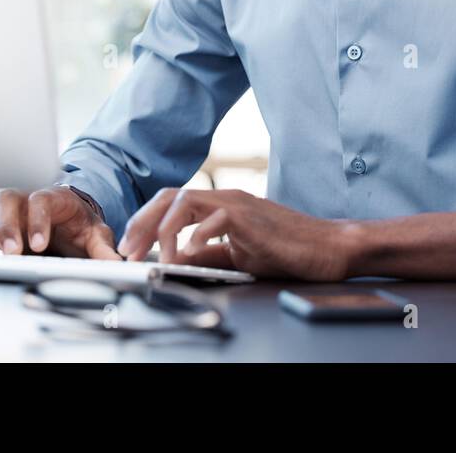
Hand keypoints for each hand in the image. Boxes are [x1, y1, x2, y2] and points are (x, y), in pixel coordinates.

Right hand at [0, 187, 121, 258]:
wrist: (71, 221)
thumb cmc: (80, 225)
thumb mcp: (96, 234)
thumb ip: (103, 247)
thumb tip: (116, 261)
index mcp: (54, 198)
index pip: (42, 200)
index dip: (38, 220)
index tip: (39, 243)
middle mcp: (28, 201)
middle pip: (11, 201)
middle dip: (9, 225)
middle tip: (13, 250)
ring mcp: (12, 212)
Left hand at [117, 188, 352, 280]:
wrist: (326, 247)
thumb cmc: (287, 249)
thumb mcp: (238, 253)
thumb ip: (210, 252)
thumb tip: (178, 259)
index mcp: (220, 205)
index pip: (172, 203)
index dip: (146, 221)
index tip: (131, 245)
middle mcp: (226, 198)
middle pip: (170, 196)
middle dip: (143, 221)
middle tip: (129, 249)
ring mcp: (238, 204)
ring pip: (186, 201)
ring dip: (163, 229)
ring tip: (156, 256)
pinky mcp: (251, 217)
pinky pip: (215, 219)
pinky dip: (196, 236)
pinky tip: (187, 254)